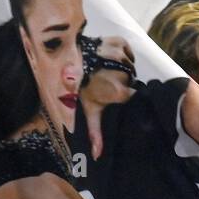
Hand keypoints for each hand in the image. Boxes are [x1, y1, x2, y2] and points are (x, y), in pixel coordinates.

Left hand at [78, 36, 135, 158]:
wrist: (67, 60)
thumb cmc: (79, 89)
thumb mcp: (88, 110)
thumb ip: (96, 132)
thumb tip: (97, 156)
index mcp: (119, 91)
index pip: (131, 96)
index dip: (123, 97)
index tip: (114, 97)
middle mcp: (123, 73)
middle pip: (130, 81)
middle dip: (122, 83)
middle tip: (106, 84)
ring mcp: (121, 56)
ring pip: (130, 66)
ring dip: (121, 69)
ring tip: (105, 71)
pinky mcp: (119, 42)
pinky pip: (127, 51)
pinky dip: (122, 54)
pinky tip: (109, 59)